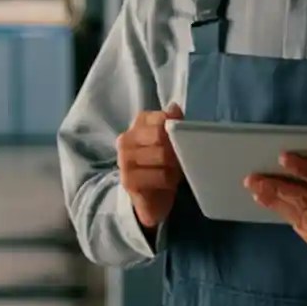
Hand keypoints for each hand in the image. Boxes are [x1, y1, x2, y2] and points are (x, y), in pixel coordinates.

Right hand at [117, 104, 184, 230]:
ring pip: (161, 155)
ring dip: (174, 166)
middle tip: (181, 158)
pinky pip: (158, 176)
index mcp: (139, 123)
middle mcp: (126, 138)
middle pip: (160, 135)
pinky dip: (169, 180)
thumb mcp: (173, 142)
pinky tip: (168, 183)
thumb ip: (175, 124)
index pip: (162, 118)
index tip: (182, 139)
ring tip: (174, 171)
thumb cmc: (165, 164)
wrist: (153, 197)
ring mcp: (124, 159)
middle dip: (176, 148)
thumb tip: (174, 108)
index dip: (177, 129)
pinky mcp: (127, 180)